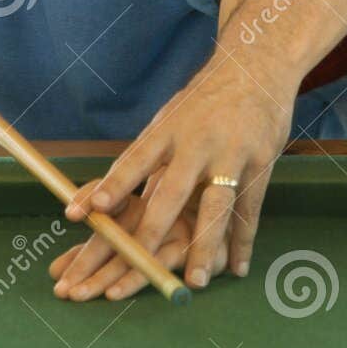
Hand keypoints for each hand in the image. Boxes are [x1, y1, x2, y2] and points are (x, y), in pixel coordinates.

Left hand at [61, 50, 296, 298]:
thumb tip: (93, 202)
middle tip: (136, 264)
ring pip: (217, 207)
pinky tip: (236, 269)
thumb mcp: (166, 121)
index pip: (132, 162)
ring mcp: (231, 153)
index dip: (110, 189)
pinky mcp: (261, 163)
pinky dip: (243, 241)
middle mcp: (196, 142)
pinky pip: (250, 210)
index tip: (84, 215)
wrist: (254, 66)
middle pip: (171, 193)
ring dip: (205, 246)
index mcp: (166, 129)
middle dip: (151, 232)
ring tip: (194, 281)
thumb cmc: (199, 104)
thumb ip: (138, 162)